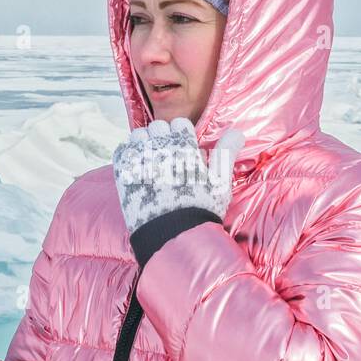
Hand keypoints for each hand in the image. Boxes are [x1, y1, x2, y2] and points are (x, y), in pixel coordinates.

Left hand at [111, 118, 244, 234]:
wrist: (170, 237)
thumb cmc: (200, 210)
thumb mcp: (220, 182)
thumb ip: (226, 153)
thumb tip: (238, 132)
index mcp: (183, 146)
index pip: (179, 123)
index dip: (183, 136)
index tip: (184, 151)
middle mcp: (159, 147)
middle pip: (158, 127)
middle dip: (164, 138)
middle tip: (169, 159)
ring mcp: (139, 158)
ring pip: (139, 135)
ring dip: (145, 144)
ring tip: (152, 163)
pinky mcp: (123, 171)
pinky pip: (122, 150)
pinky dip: (130, 155)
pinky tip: (139, 170)